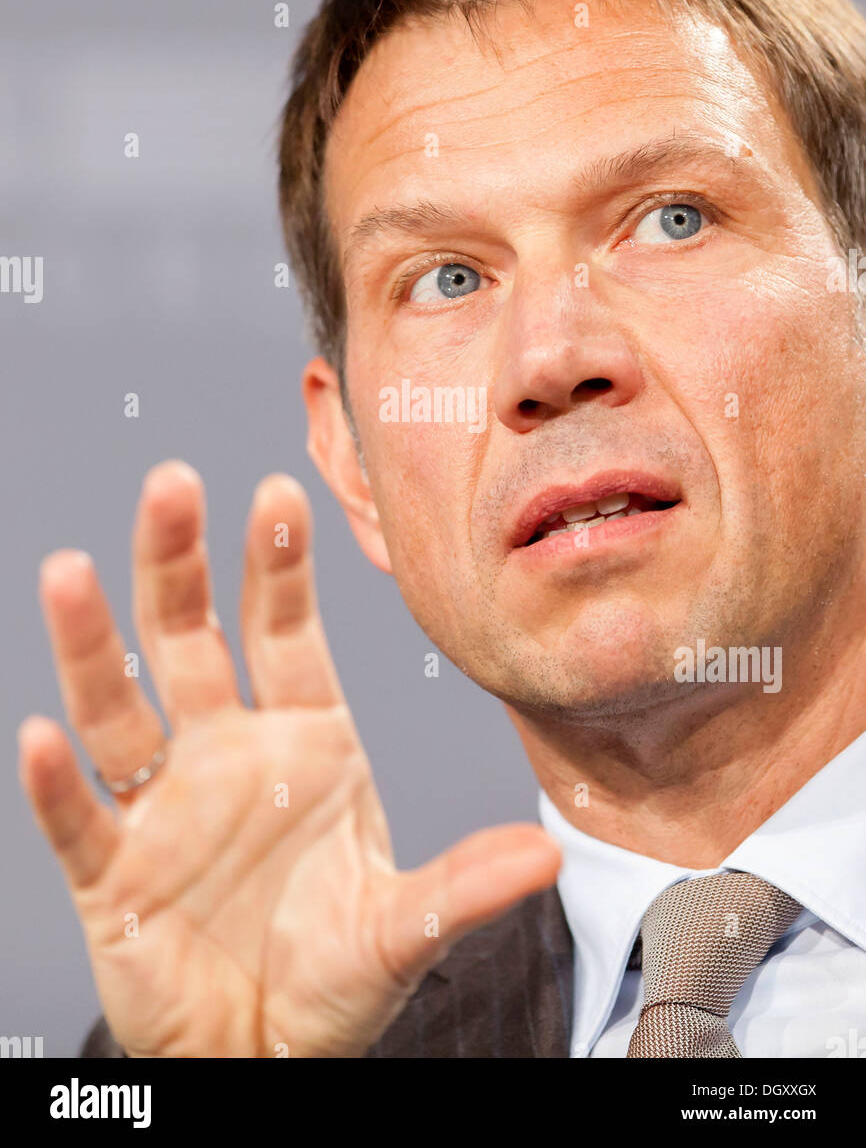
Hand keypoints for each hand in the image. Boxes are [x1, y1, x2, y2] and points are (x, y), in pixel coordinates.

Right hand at [18, 461, 560, 1057]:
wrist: (266, 1051)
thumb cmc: (334, 971)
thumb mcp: (402, 928)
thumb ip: (462, 886)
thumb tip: (547, 855)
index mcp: (305, 741)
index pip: (286, 634)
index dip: (279, 565)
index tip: (278, 491)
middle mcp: (228, 752)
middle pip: (192, 641)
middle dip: (177, 565)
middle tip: (170, 485)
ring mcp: (164, 806)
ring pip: (119, 709)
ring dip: (93, 645)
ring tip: (70, 573)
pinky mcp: (113, 873)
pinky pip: (80, 818)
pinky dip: (57, 782)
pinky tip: (39, 738)